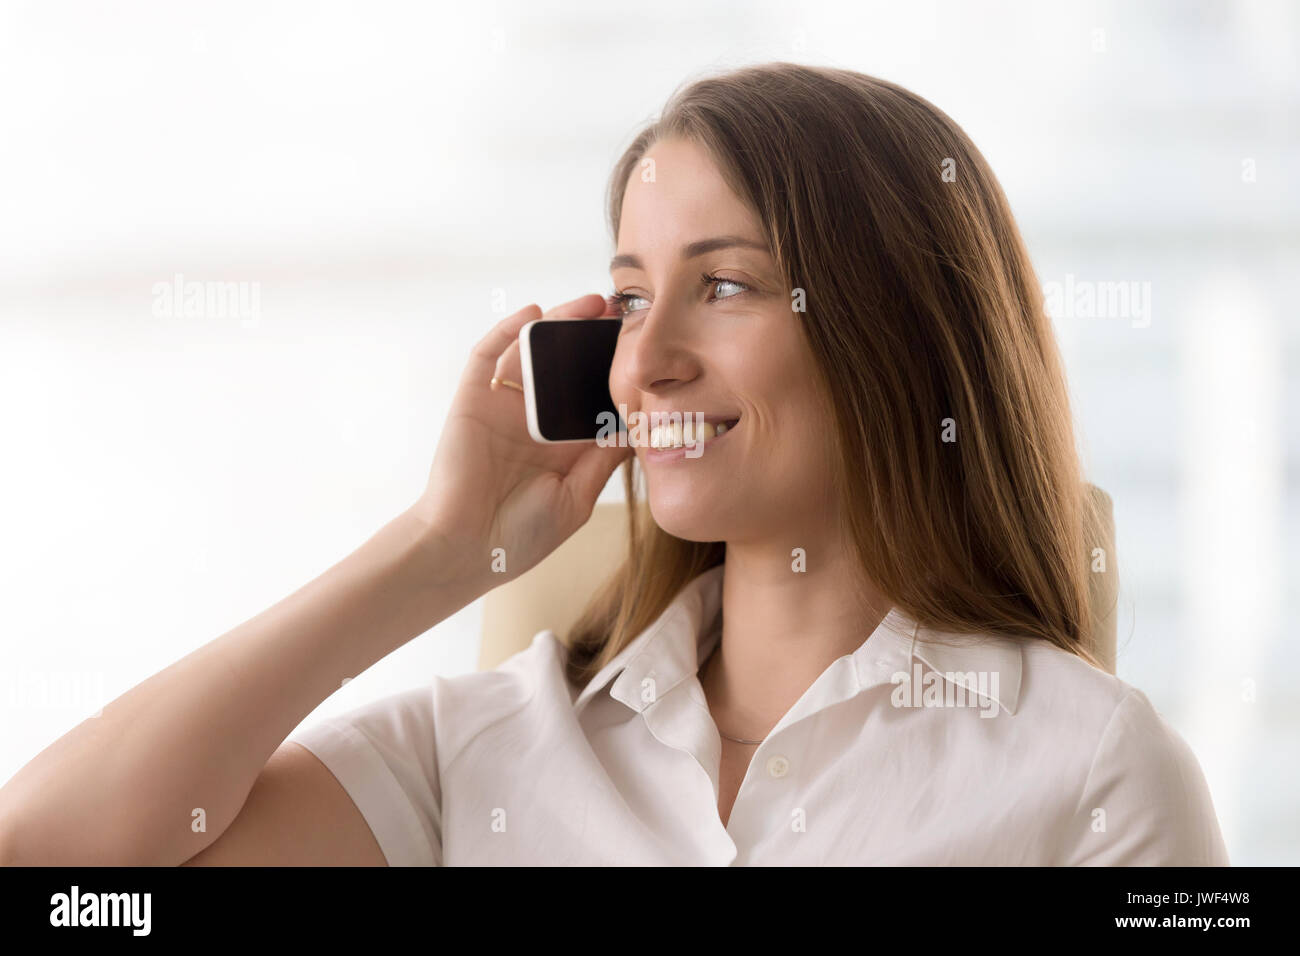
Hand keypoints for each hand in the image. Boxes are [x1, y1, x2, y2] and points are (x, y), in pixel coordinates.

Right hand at [413, 293, 630, 585]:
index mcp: (563, 442)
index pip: (593, 393)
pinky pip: (488, 357)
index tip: (646, 347)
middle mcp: (535, 418)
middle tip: (623, 313)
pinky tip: (533, 312)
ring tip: (590, 303)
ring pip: (533, 352)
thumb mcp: (578, 497)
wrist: (466, 551)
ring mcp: (503, 407)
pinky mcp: (473, 400)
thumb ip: (604, 459)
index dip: (616, 368)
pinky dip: (508, 331)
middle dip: (593, 336)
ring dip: (559, 322)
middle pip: (566, 364)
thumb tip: (641, 424)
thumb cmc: (520, 536)